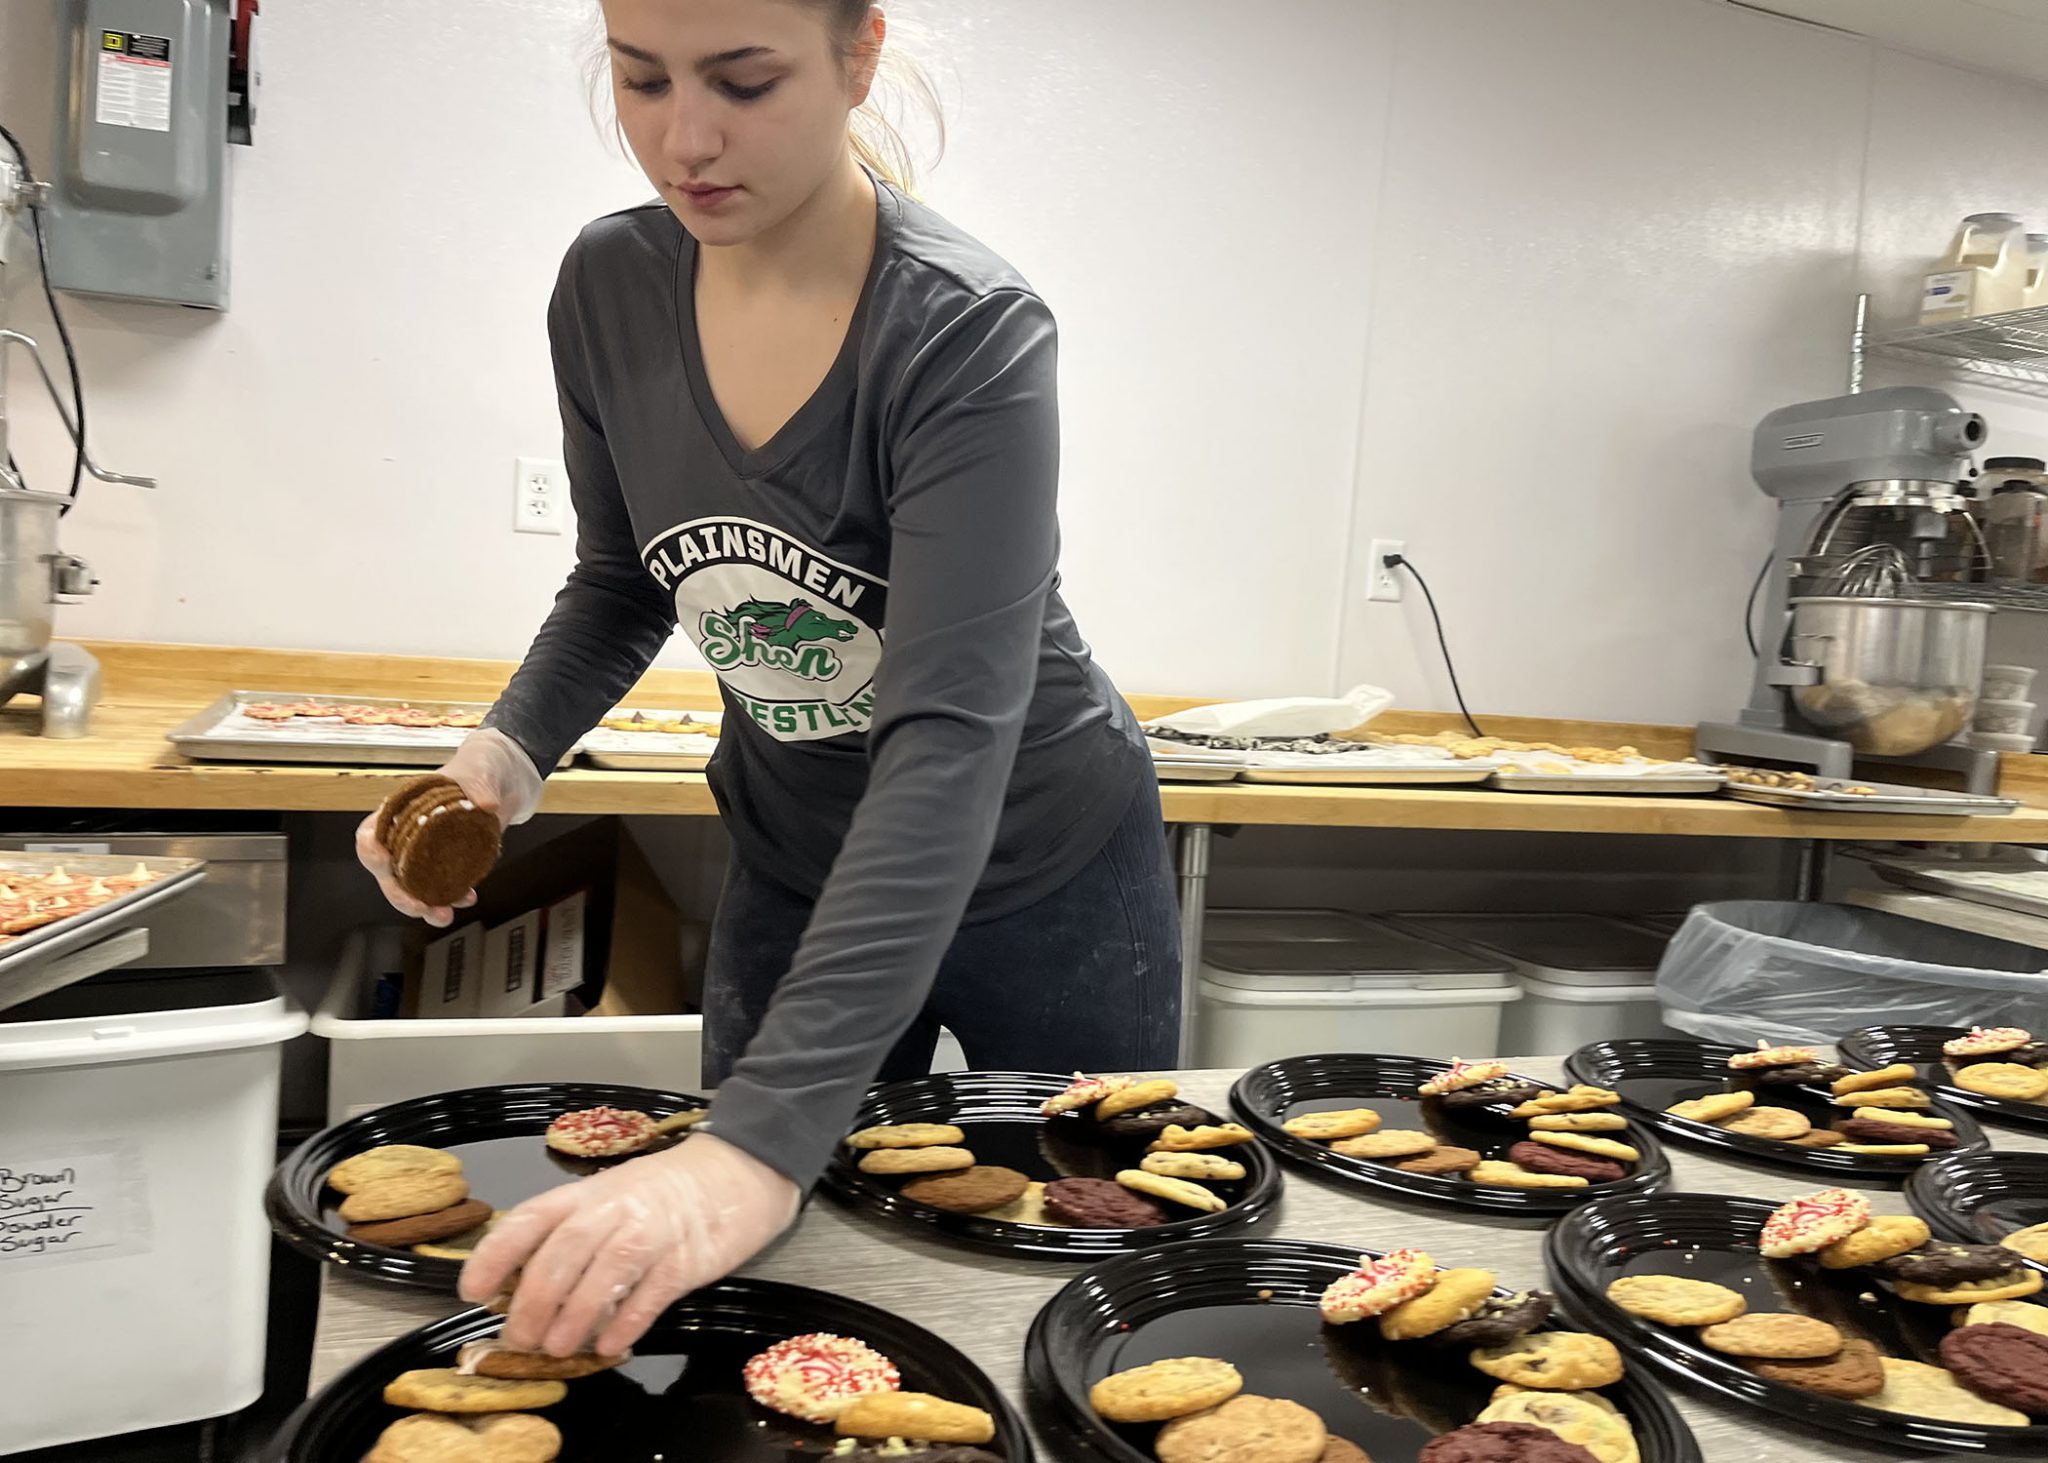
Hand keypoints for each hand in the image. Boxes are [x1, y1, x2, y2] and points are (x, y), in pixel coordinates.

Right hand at [354, 726, 543, 925]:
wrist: (510, 777)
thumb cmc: (482, 764)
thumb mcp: (482, 766)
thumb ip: (481, 783)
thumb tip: (486, 804)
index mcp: (404, 807)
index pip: (372, 832)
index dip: (371, 851)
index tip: (384, 863)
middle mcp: (411, 833)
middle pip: (390, 870)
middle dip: (400, 894)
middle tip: (420, 906)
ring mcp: (431, 850)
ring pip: (414, 885)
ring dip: (425, 905)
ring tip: (443, 915)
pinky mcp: (453, 861)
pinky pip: (444, 885)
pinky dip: (452, 896)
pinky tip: (468, 897)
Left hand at [458, 1133, 799, 1356]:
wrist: (738, 1170)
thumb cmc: (666, 1190)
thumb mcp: (612, 1197)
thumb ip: (574, 1234)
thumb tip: (526, 1289)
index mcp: (586, 1193)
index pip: (530, 1220)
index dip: (495, 1255)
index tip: (472, 1291)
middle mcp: (614, 1209)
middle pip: (561, 1255)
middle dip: (533, 1303)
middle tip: (519, 1339)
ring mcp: (652, 1232)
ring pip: (602, 1276)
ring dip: (574, 1318)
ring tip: (559, 1349)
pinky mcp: (687, 1257)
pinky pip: (649, 1295)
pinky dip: (627, 1322)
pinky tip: (612, 1344)